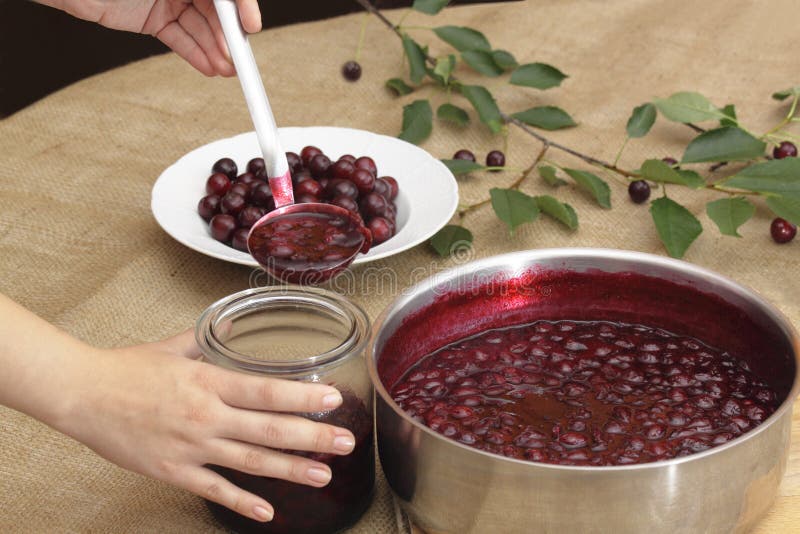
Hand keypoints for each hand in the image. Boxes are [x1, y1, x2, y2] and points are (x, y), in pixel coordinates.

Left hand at [38, 0, 261, 75]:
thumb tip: (230, 3)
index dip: (241, 7)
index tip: (250, 26)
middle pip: (215, 11)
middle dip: (227, 36)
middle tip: (237, 58)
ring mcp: (168, 0)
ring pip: (200, 28)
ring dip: (215, 51)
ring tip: (226, 70)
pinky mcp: (154, 20)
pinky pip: (180, 39)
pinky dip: (196, 55)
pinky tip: (210, 68)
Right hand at [60, 330, 355, 522]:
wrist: (84, 394)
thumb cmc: (128, 368)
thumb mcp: (174, 346)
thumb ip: (208, 339)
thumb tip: (232, 325)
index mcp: (209, 381)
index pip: (266, 391)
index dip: (302, 397)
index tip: (333, 400)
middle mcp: (207, 415)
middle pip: (269, 429)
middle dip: (313, 437)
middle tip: (346, 443)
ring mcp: (191, 446)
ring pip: (251, 462)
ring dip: (291, 470)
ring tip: (323, 476)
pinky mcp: (173, 471)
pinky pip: (214, 489)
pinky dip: (242, 502)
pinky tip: (267, 512)